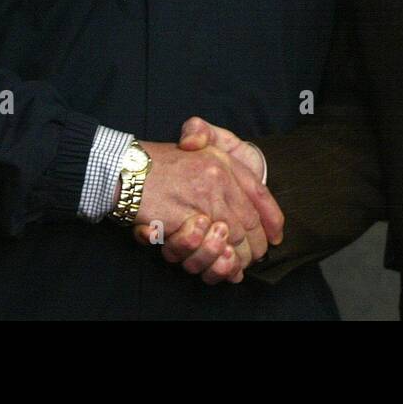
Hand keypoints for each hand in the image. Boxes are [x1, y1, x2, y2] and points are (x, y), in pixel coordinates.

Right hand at [133, 117, 277, 283]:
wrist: (127, 168)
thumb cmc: (163, 158)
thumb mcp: (197, 139)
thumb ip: (212, 139)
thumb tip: (223, 161)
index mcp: (223, 161)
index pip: (259, 193)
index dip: (271, 218)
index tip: (275, 235)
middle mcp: (216, 180)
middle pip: (247, 221)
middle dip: (255, 244)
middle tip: (255, 257)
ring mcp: (199, 200)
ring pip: (230, 237)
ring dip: (236, 256)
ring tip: (238, 263)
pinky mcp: (181, 220)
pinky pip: (206, 246)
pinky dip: (216, 260)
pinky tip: (222, 264)